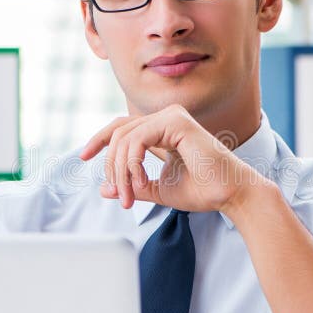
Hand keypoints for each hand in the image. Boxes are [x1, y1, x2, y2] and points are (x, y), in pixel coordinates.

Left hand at [79, 105, 264, 213]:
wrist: (229, 194)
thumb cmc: (202, 191)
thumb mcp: (158, 189)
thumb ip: (132, 186)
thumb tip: (104, 189)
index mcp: (162, 129)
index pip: (121, 127)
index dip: (99, 140)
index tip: (83, 158)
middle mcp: (166, 118)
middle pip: (118, 132)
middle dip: (111, 166)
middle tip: (118, 195)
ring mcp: (171, 116)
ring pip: (125, 138)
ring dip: (121, 170)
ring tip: (130, 194)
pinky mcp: (176, 122)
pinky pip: (137, 139)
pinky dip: (132, 163)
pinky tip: (141, 182)